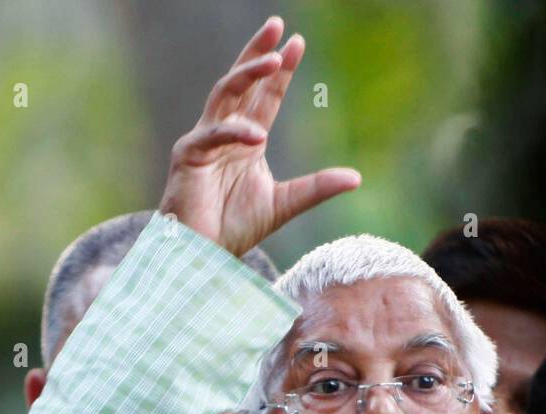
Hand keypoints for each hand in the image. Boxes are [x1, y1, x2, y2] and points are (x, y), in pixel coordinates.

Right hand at [158, 16, 360, 257]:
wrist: (202, 255)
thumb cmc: (234, 230)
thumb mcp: (284, 204)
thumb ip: (316, 188)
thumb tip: (356, 178)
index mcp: (246, 140)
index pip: (264, 96)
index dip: (280, 71)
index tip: (297, 43)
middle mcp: (224, 134)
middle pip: (241, 82)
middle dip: (258, 53)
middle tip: (278, 26)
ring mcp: (204, 141)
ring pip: (224, 93)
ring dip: (247, 73)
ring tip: (273, 59)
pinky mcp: (189, 156)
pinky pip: (213, 134)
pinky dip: (235, 133)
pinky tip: (258, 137)